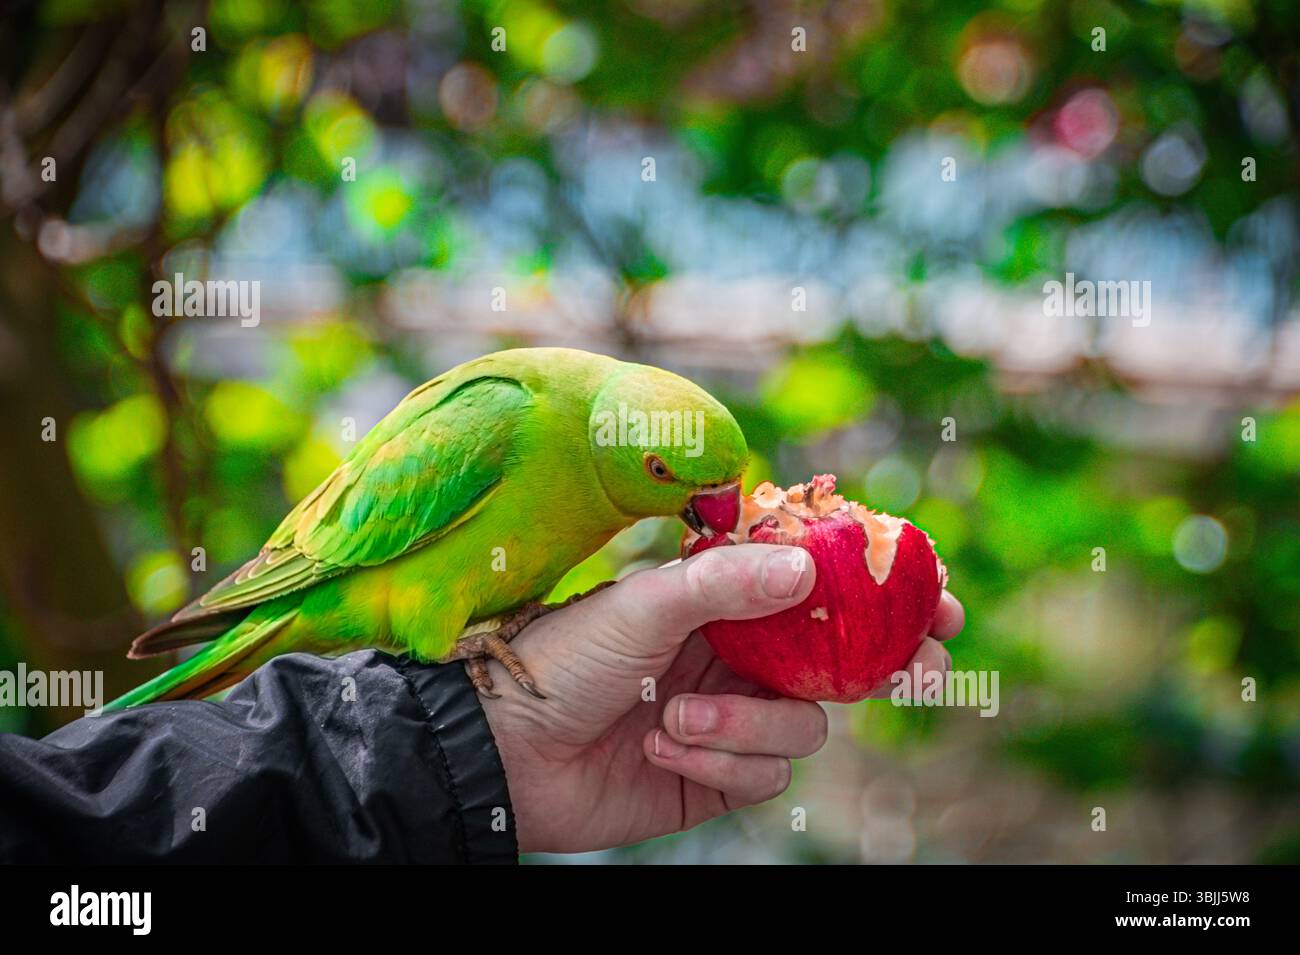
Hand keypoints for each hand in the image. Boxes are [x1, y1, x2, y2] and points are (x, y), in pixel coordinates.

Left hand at [480, 543, 964, 853]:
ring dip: (744, 727)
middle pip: (842, 659)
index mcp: (724, 601)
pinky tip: (661, 750)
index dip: (883, 588)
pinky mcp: (719, 776)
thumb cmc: (562, 659)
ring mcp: (733, 717)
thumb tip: (810, 568)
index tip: (937, 593)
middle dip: (882, 664)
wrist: (505, 751)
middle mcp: (738, 655)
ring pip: (803, 727)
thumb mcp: (644, 605)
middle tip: (917, 668)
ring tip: (674, 719)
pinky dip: (717, 765)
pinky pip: (765, 775)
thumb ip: (726, 584)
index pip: (822, 586)